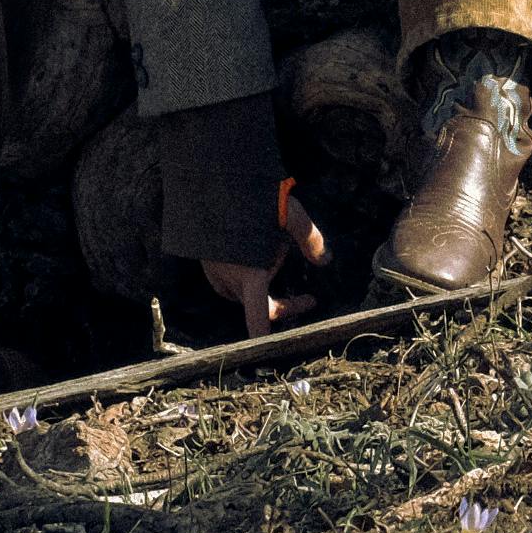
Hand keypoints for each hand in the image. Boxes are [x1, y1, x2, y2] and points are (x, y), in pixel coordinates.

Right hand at [198, 191, 327, 336]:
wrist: (215, 177)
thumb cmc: (257, 197)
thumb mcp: (292, 216)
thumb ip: (310, 241)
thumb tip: (325, 260)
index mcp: (250, 275)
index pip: (258, 316)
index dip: (264, 339)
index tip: (271, 355)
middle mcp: (230, 280)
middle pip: (259, 308)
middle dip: (283, 306)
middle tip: (308, 299)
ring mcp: (215, 273)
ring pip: (244, 295)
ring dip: (263, 290)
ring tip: (277, 262)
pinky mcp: (207, 263)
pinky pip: (230, 282)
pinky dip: (246, 279)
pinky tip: (253, 255)